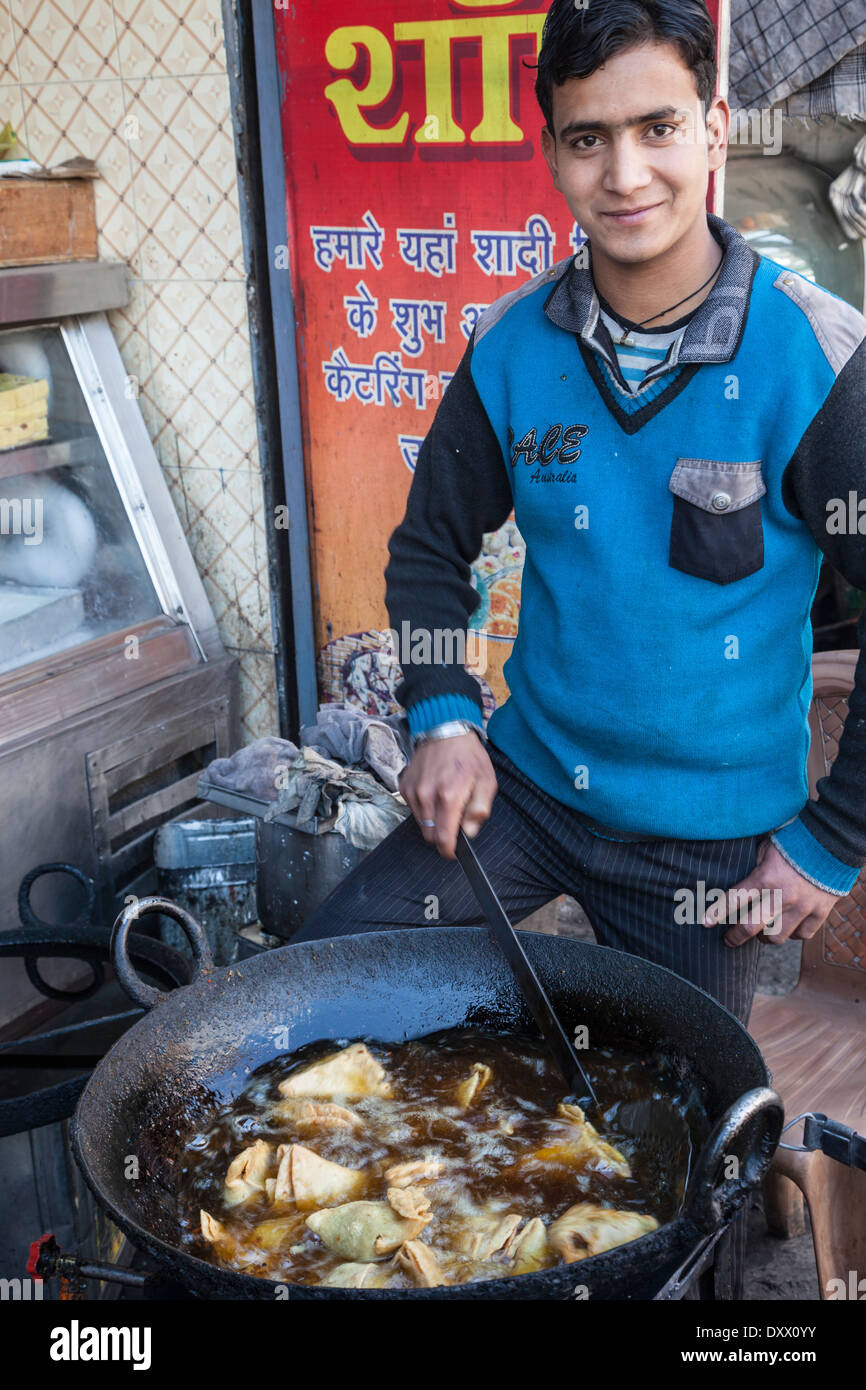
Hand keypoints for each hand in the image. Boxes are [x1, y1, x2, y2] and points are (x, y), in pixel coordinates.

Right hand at [398, 733, 497, 859]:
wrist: (444, 730)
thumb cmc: (468, 756)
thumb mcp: (487, 781)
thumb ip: (479, 810)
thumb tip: (469, 832)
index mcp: (448, 797)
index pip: (442, 838)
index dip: (448, 851)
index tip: (453, 852)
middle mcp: (426, 796)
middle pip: (429, 835)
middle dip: (441, 835)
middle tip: (454, 821)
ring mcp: (412, 791)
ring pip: (421, 823)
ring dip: (433, 820)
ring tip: (445, 800)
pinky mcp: (404, 786)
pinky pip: (414, 808)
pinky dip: (424, 806)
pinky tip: (434, 791)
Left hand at [701, 836, 840, 946]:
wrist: (832, 842)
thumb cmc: (793, 841)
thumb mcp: (766, 848)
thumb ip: (753, 867)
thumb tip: (734, 877)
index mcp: (765, 877)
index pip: (734, 899)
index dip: (717, 913)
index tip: (706, 923)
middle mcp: (783, 896)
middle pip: (751, 927)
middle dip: (735, 936)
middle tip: (728, 940)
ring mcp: (802, 907)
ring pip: (776, 937)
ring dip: (764, 938)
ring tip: (760, 934)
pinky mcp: (819, 912)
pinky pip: (802, 935)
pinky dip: (792, 934)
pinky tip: (786, 927)